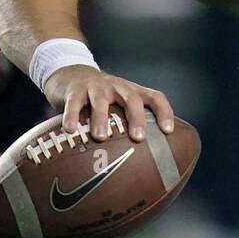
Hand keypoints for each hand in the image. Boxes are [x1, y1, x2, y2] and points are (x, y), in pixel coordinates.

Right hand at [43, 65, 174, 142]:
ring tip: (100, 137)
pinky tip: (70, 130)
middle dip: (136, 118)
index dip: (164, 112)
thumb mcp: (118, 105)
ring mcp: (96, 87)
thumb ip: (127, 126)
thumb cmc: (101, 99)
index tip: (168, 131)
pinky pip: (74, 102)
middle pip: (131, 99)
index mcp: (132, 92)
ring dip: (101, 118)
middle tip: (138, 138)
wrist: (72, 74)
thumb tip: (139, 163)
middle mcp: (117, 87)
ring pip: (101, 100)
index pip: (155, 97)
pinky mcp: (75, 90)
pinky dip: (71, 116)